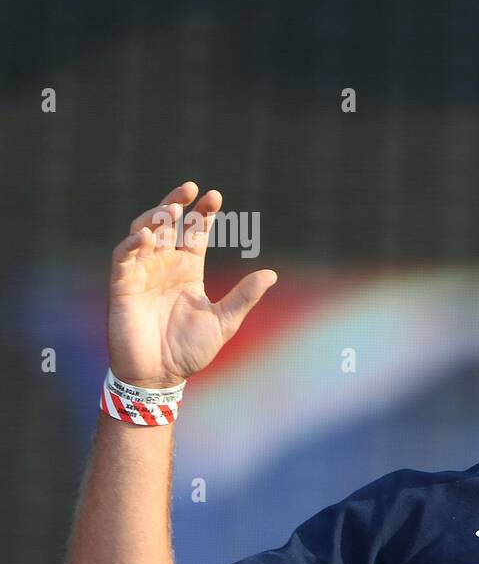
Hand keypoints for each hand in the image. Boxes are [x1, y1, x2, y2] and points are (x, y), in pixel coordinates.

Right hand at [108, 181, 276, 387]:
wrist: (160, 375)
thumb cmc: (190, 350)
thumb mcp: (224, 321)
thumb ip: (244, 297)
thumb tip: (271, 274)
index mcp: (189, 270)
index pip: (195, 233)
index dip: (203, 214)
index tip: (215, 196)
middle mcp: (164, 266)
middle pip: (169, 225)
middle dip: (178, 204)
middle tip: (191, 189)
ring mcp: (142, 273)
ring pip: (144, 232)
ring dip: (155, 217)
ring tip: (172, 207)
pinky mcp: (122, 284)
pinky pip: (123, 256)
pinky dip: (133, 242)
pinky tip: (148, 235)